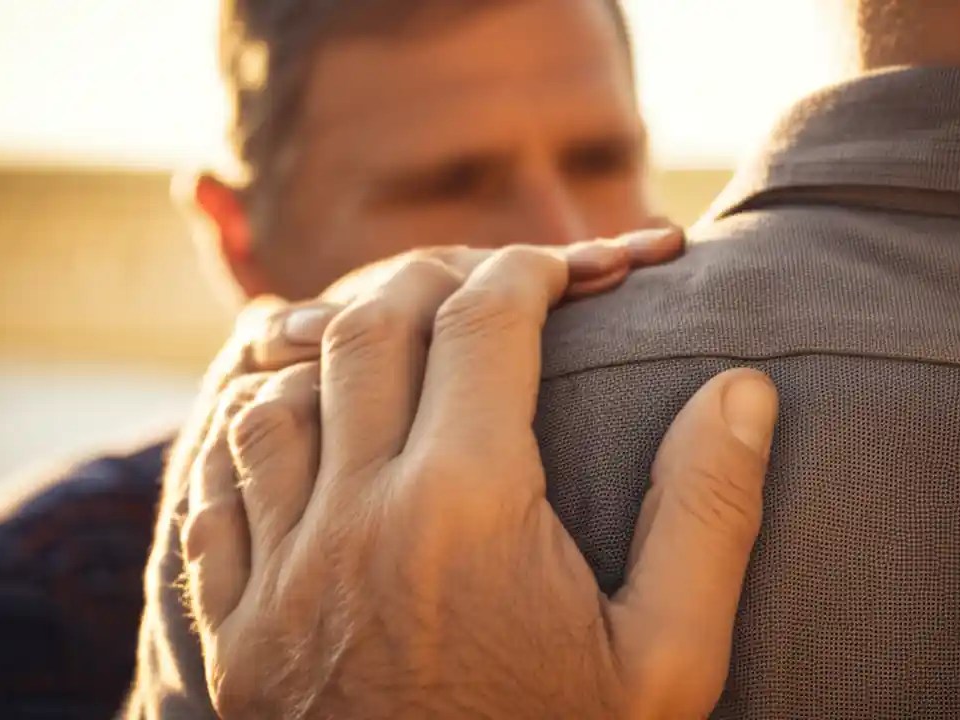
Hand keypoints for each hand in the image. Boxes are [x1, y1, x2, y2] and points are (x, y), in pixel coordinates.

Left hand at [182, 240, 778, 716]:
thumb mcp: (670, 662)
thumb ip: (708, 514)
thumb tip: (743, 389)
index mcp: (468, 508)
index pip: (486, 323)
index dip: (528, 272)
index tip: (557, 268)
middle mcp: (357, 520)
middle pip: (371, 334)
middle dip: (429, 283)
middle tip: (476, 283)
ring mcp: (279, 576)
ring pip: (276, 403)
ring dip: (330, 363)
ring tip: (388, 361)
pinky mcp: (237, 632)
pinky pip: (216, 496)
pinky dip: (253, 448)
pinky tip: (298, 449)